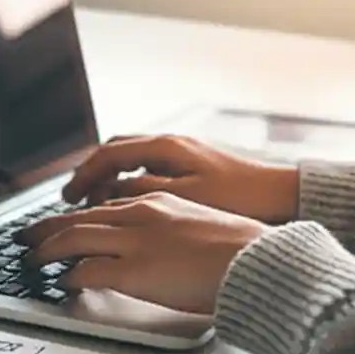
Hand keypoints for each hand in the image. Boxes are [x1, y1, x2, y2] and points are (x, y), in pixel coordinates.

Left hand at [17, 192, 266, 313]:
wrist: (256, 262)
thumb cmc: (239, 251)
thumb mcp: (198, 226)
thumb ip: (168, 231)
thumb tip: (153, 250)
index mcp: (158, 201)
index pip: (103, 204)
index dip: (75, 215)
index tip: (60, 222)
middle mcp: (141, 214)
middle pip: (78, 217)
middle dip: (46, 228)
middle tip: (27, 237)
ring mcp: (135, 241)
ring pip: (73, 238)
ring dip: (46, 250)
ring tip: (32, 259)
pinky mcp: (134, 270)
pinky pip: (86, 271)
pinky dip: (68, 276)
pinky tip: (62, 283)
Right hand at [63, 135, 298, 223]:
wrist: (286, 196)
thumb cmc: (241, 197)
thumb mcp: (183, 199)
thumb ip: (141, 195)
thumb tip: (106, 197)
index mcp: (167, 147)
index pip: (109, 154)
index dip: (83, 176)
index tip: (68, 197)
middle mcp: (174, 145)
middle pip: (118, 153)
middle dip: (92, 176)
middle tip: (75, 201)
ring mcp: (185, 155)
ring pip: (134, 162)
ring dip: (112, 181)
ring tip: (100, 207)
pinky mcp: (196, 169)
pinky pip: (152, 171)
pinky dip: (134, 185)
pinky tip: (135, 208)